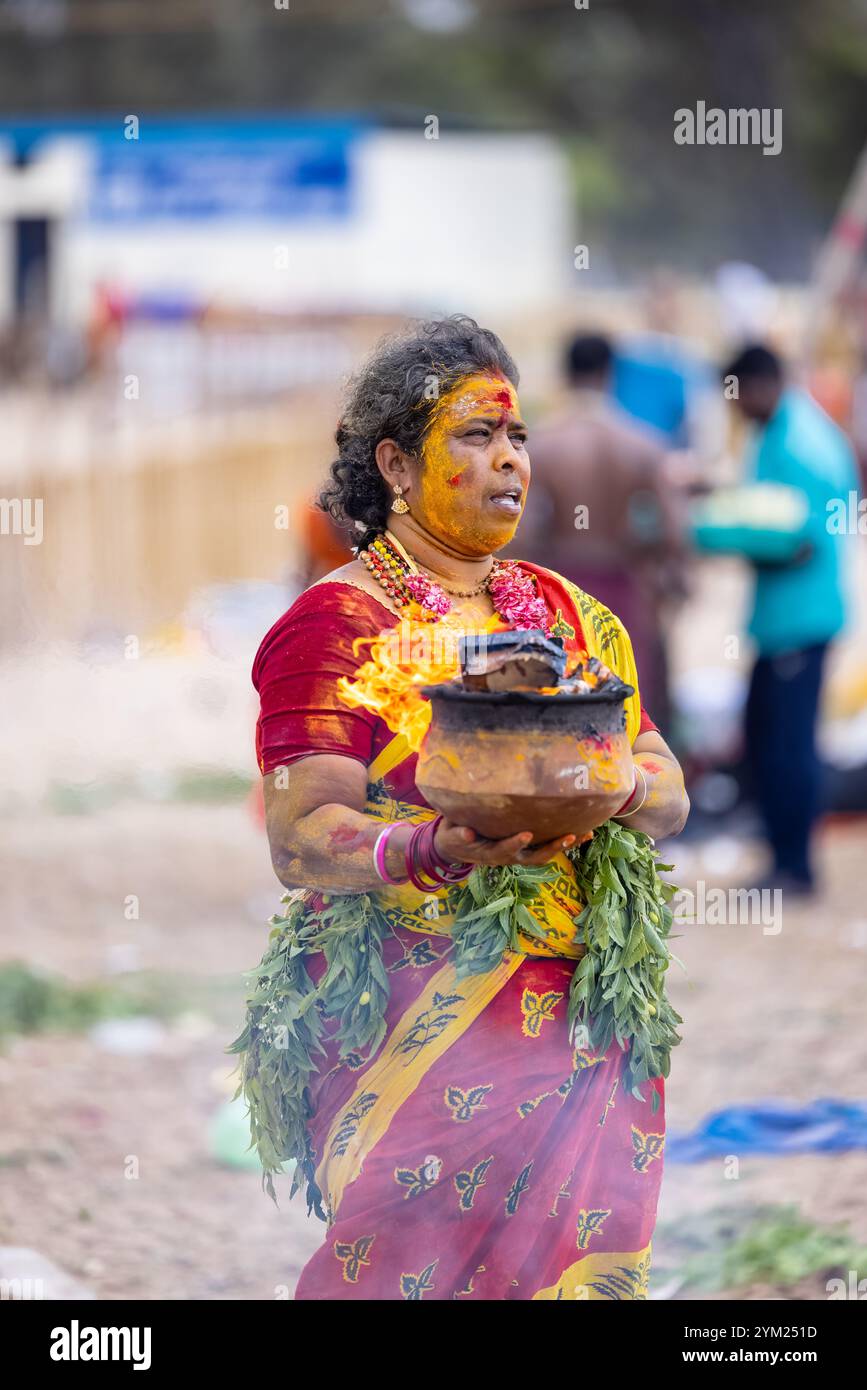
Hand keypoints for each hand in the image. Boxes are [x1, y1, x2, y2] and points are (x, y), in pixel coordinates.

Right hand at [434, 817, 575, 867]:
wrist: (457, 846)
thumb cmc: (453, 835)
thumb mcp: (450, 834)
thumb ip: (457, 833)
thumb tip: (466, 833)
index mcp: (488, 853)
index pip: (503, 850)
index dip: (514, 844)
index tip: (526, 834)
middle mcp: (508, 857)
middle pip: (533, 857)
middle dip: (552, 848)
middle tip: (569, 836)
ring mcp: (518, 855)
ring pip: (545, 854)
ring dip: (564, 846)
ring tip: (585, 834)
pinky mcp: (525, 849)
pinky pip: (547, 847)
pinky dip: (564, 842)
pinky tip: (583, 831)